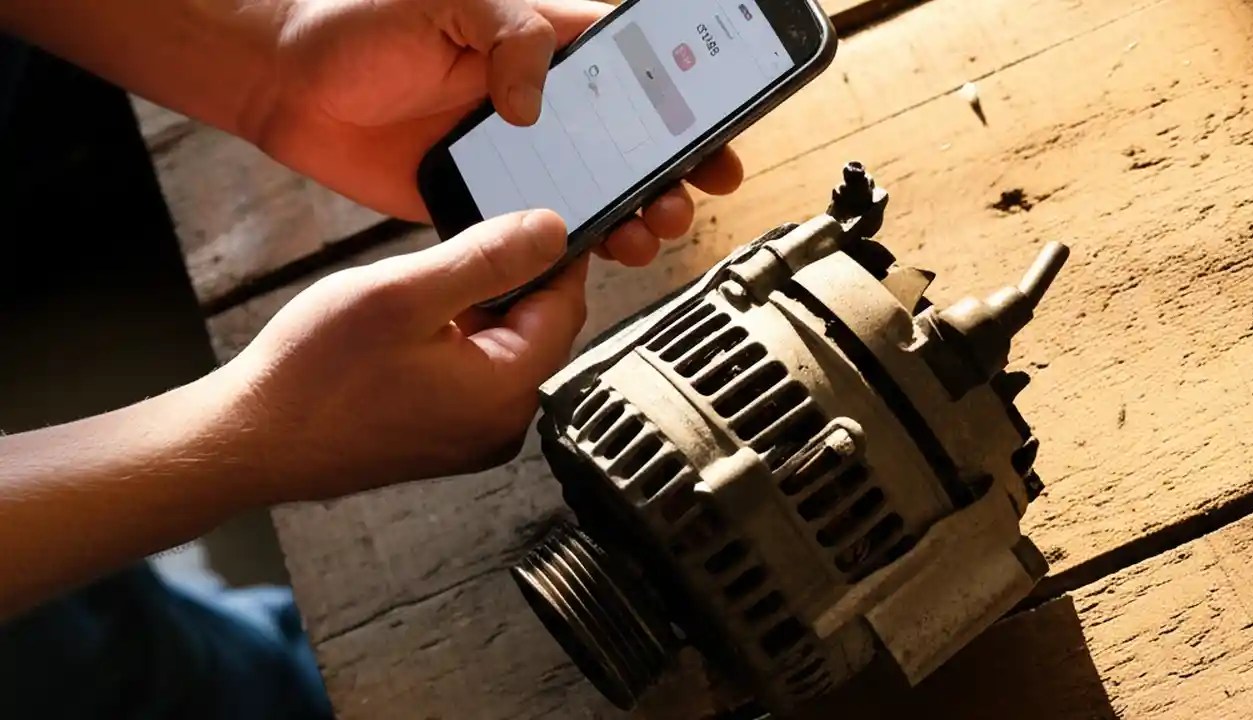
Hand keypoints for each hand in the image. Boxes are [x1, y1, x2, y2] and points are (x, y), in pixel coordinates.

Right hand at [220, 209, 585, 501]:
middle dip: (515, 281)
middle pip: (539, 331)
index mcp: (506, 392)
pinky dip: (459, 338)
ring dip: (482, 308)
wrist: (250, 441)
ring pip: (504, 351)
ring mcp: (472, 438)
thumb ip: (488, 259)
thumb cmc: (315, 374)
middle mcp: (501, 425)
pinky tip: (418, 320)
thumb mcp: (405, 293)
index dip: (556, 255)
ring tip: (431, 280)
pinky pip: (474, 375)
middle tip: (472, 237)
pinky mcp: (443, 438)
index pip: (565, 308)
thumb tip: (552, 230)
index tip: (538, 213)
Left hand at [254, 0, 743, 266]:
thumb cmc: (357, 20)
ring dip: (630, 215)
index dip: (686, 102)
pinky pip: (531, 227)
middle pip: (629, 142)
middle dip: (671, 173)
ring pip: (591, 191)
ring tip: (647, 233)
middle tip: (685, 197)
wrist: (284, 80)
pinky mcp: (475, 198)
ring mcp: (510, 154)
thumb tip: (537, 102)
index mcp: (543, 45)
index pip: (637, 71)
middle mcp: (536, 103)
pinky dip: (564, 245)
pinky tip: (586, 252)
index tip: (717, 134)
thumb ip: (509, 34)